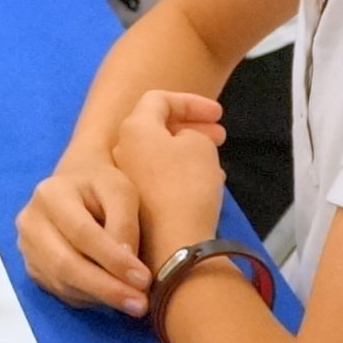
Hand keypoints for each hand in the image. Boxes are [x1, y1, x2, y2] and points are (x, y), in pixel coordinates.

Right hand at [16, 151, 153, 316]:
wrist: (76, 188)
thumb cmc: (102, 187)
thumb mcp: (121, 190)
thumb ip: (124, 222)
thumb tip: (127, 264)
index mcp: (50, 194)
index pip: (81, 232)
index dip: (112, 259)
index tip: (144, 279)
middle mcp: (30, 221)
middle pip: (65, 263)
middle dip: (106, 288)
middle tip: (140, 305)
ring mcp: (27, 247)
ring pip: (62, 283)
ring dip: (100, 297)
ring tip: (133, 304)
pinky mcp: (33, 267)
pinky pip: (60, 291)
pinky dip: (89, 299)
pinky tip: (111, 297)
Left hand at [110, 90, 229, 271]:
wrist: (175, 242)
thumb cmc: (188, 185)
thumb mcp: (200, 146)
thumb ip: (193, 132)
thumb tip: (183, 142)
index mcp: (135, 128)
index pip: (160, 99)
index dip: (192, 102)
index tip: (220, 114)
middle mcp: (123, 149)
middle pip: (157, 127)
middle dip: (192, 127)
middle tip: (220, 135)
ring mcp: (126, 178)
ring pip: (160, 155)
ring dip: (189, 153)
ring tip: (217, 161)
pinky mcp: (135, 203)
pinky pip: (159, 179)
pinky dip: (182, 175)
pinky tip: (206, 185)